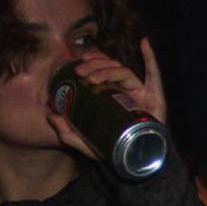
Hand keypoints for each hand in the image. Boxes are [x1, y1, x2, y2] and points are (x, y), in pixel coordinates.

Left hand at [46, 39, 169, 161]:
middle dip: (95, 65)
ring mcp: (141, 93)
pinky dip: (151, 58)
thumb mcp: (85, 141)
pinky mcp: (156, 98)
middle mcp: (126, 91)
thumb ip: (67, 131)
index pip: (102, 71)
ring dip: (107, 68)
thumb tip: (50, 114)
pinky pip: (154, 75)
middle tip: (80, 72)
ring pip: (123, 71)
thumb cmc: (114, 150)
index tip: (77, 63)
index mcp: (112, 95)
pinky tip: (145, 43)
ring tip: (92, 76)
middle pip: (111, 68)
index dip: (91, 62)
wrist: (137, 163)